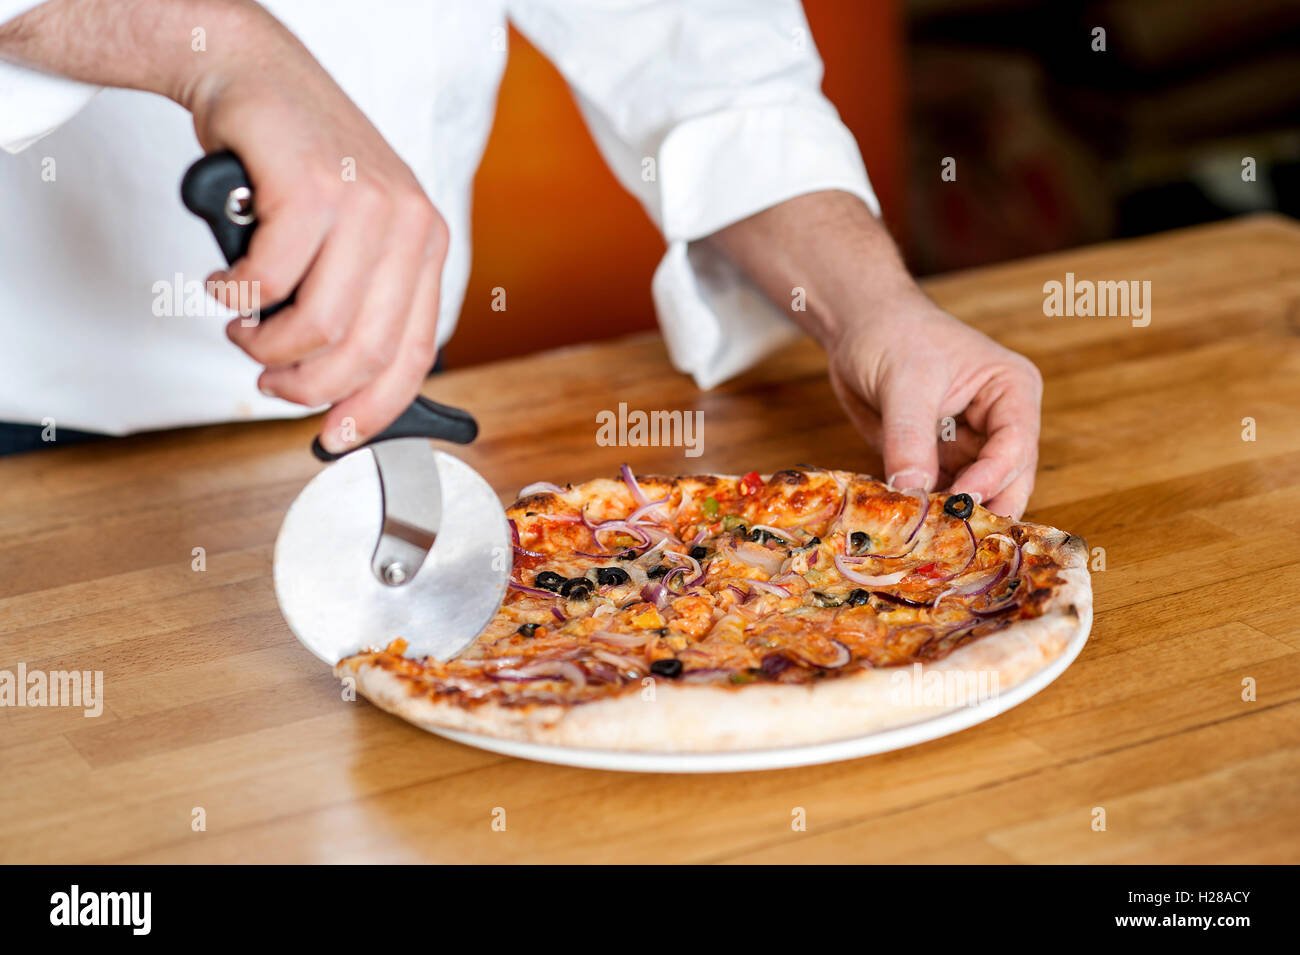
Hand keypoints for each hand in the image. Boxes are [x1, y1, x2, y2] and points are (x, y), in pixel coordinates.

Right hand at [189, 3, 446, 452]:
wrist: (256, 75)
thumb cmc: (299, 166)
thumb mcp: (351, 237)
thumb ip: (360, 302)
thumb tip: (348, 392)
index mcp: (427, 246)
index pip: (414, 355)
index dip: (373, 409)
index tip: (335, 436)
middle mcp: (409, 225)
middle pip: (365, 352)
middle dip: (306, 385)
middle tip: (269, 378)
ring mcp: (366, 203)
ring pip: (318, 324)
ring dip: (264, 344)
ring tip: (242, 327)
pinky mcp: (313, 187)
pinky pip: (269, 281)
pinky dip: (234, 296)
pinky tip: (223, 281)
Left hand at [827, 292, 1042, 517]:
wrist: (858, 327)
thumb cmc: (892, 334)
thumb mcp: (904, 382)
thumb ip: (910, 436)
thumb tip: (913, 488)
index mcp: (1012, 392)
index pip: (1016, 445)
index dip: (992, 478)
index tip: (960, 501)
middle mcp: (1000, 423)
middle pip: (1007, 479)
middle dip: (981, 507)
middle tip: (952, 535)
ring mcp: (970, 445)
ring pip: (975, 494)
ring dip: (954, 515)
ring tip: (931, 538)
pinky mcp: (939, 460)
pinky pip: (940, 493)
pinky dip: (930, 511)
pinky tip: (913, 527)